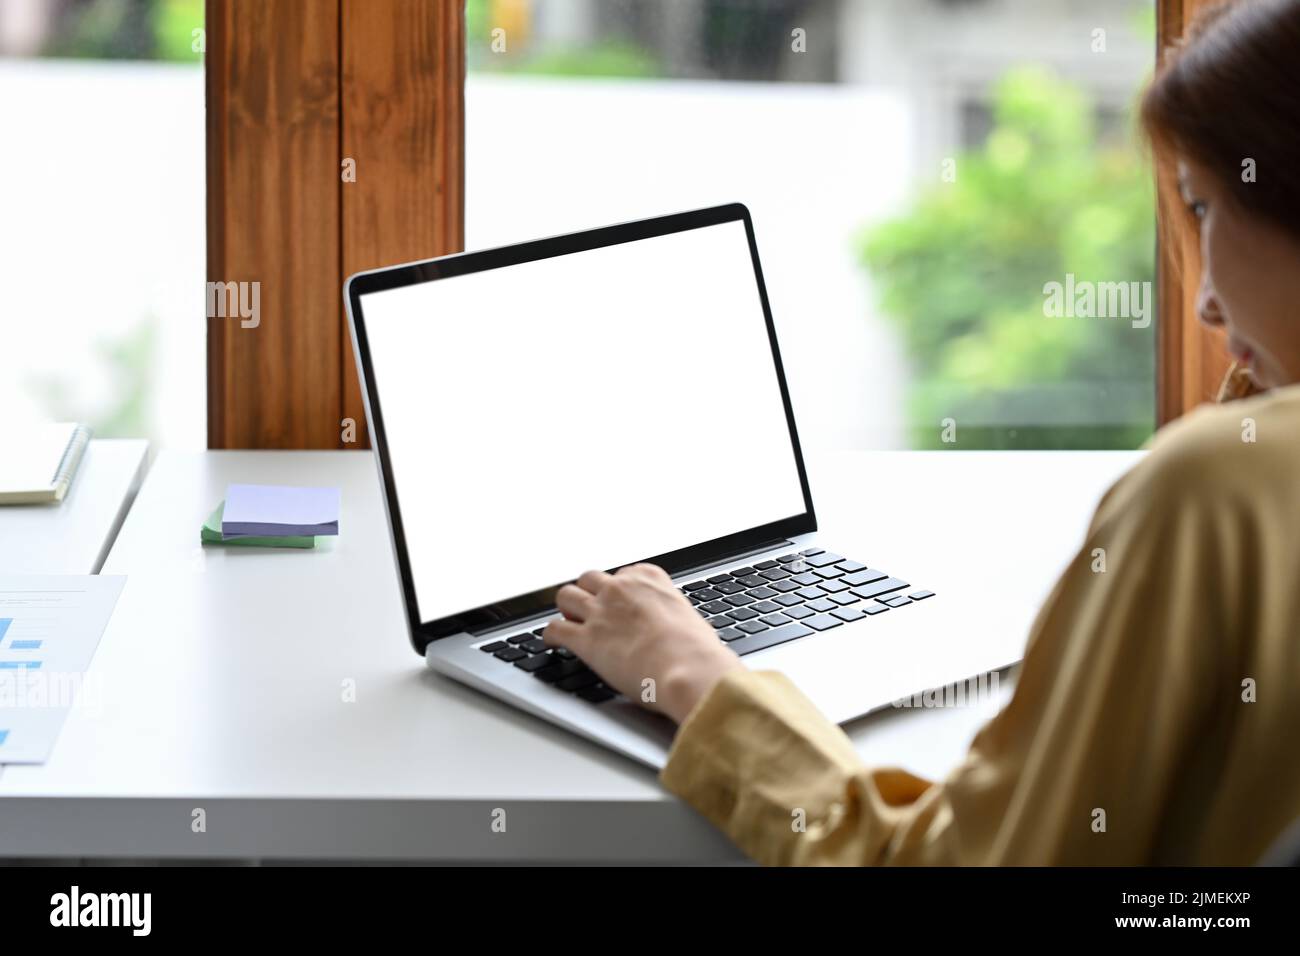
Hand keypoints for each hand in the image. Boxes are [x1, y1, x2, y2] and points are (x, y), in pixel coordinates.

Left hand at [543, 563, 743, 723]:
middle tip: (590, 609)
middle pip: (590, 578)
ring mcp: (600, 611)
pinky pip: (555, 628)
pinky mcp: (585, 639)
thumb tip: (671, 627)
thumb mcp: (689, 617)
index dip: (619, 589)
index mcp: (650, 579)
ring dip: (566, 608)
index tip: (619, 600)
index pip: (625, 573)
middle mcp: (621, 589)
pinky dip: (551, 635)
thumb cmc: (696, 650)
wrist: (688, 669)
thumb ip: (671, 614)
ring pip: (566, 595)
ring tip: (569, 621)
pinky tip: (554, 642)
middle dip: (588, 593)